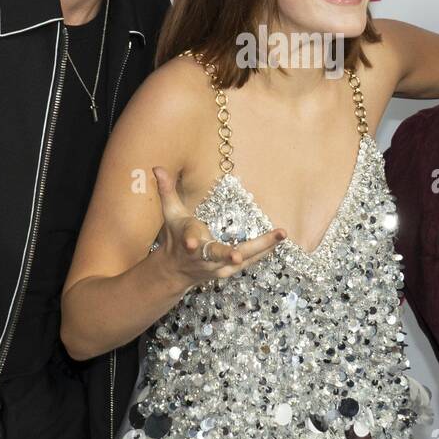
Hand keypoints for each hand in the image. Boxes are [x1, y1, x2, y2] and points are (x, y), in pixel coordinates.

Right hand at [151, 167, 284, 285]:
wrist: (176, 270)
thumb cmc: (175, 236)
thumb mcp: (170, 213)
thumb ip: (166, 190)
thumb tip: (157, 167)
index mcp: (189, 241)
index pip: (189, 239)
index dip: (190, 240)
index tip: (191, 243)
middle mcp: (203, 257)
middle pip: (217, 254)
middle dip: (227, 255)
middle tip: (236, 256)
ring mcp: (217, 266)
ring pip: (241, 260)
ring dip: (261, 248)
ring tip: (280, 234)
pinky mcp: (229, 270)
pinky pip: (250, 262)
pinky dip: (264, 251)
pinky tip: (279, 241)